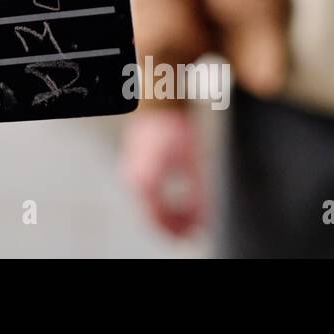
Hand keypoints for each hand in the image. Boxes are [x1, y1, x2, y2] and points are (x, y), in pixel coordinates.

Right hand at [120, 107, 204, 235]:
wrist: (160, 99)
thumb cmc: (177, 128)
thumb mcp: (194, 163)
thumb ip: (198, 195)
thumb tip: (202, 221)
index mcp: (145, 181)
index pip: (158, 219)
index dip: (176, 231)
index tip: (194, 234)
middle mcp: (133, 179)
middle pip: (151, 214)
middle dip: (172, 225)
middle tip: (193, 230)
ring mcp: (131, 172)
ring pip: (148, 205)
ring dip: (167, 214)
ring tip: (189, 218)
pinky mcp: (134, 167)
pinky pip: (146, 194)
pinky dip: (161, 202)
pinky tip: (177, 203)